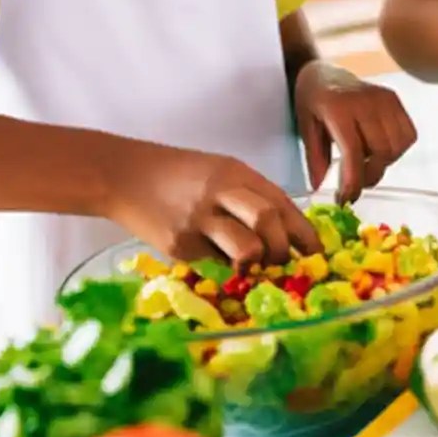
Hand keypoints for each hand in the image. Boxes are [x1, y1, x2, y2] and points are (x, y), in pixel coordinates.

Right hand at [105, 144, 323, 267]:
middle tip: (281, 261)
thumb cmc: (176, 174)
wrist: (122, 175)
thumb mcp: (217, 171)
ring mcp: (198, 219)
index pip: (281, 202)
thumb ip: (249, 195)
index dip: (303, 231)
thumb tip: (285, 234)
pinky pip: (215, 263)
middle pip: (269, 219)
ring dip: (257, 262)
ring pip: (247, 247)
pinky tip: (214, 257)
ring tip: (250, 265)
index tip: (315, 252)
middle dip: (283, 247)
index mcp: (234, 171)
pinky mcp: (179, 245)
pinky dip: (223, 265)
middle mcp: (219, 192)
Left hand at [295, 61, 416, 203]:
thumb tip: (319, 188)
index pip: (353, 152)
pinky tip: (378, 148)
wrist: (323, 73)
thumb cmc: (312, 102)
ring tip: (365, 161)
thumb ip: (314, 158)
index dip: (353, 181)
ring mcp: (384, 98)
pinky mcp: (394, 99)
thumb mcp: (305, 128)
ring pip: (397, 147)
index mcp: (338, 108)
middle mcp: (365, 101)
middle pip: (380, 152)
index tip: (345, 198)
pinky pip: (408, 135)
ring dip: (383, 163)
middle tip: (354, 182)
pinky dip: (397, 149)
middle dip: (368, 175)